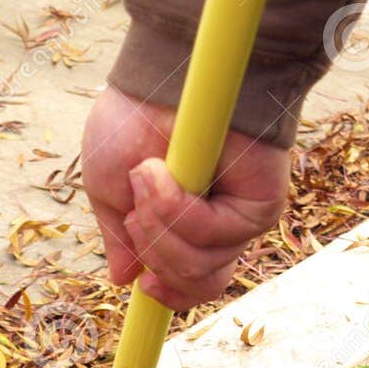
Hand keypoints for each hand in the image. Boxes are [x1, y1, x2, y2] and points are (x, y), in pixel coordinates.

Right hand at [82, 85, 290, 310]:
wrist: (162, 72)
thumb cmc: (134, 119)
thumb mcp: (109, 186)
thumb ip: (119, 237)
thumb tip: (124, 280)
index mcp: (187, 229)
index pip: (192, 285)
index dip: (169, 295)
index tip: (143, 284)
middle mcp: (219, 228)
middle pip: (195, 285)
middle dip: (154, 252)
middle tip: (136, 207)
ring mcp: (241, 218)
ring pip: (199, 268)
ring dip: (159, 226)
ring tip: (147, 176)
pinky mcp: (259, 204)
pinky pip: (210, 238)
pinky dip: (175, 208)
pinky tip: (162, 171)